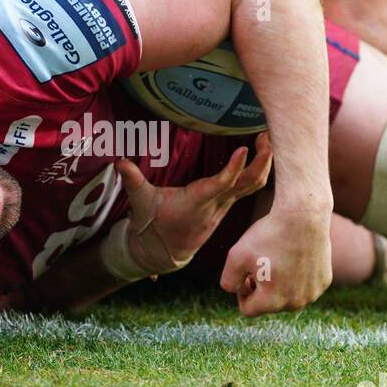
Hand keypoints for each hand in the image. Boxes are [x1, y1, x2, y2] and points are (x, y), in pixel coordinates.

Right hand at [115, 133, 272, 275]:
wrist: (164, 250)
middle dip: (261, 161)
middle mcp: (216, 204)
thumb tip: (119, 161)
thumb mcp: (140, 201)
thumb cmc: (153, 222)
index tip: (243, 150)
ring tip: (267, 139)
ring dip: (264, 163)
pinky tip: (262, 151)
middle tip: (266, 136)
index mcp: (196, 202)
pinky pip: (251, 186)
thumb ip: (132, 180)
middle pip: (248, 184)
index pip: (220, 186)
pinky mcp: (228, 203)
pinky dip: (259, 169)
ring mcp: (225, 204)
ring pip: (254, 185)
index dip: (233, 169)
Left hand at [220, 191, 333, 316]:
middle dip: (262, 288)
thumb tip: (239, 291)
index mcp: (273, 302)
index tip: (246, 271)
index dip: (241, 290)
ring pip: (288, 296)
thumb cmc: (268, 235)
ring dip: (279, 283)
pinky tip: (294, 255)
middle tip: (262, 262)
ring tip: (277, 259)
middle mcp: (296, 303)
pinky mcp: (324, 281)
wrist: (304, 215)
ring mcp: (313, 293)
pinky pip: (304, 285)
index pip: (248, 309)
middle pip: (269, 304)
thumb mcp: (235, 256)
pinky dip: (296, 275)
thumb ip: (228, 281)